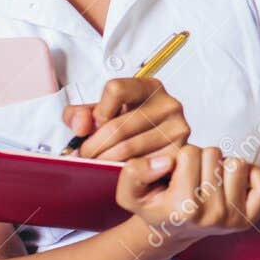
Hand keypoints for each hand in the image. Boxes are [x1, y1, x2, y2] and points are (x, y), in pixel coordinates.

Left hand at [66, 78, 190, 160]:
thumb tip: (80, 125)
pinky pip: (142, 165)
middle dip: (94, 147)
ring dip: (105, 161)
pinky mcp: (179, 152)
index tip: (95, 125)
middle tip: (86, 156)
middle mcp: (168, 104)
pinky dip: (125, 171)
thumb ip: (81, 114)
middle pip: (118, 126)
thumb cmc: (130, 128)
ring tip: (99, 164)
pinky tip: (120, 170)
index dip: (98, 111)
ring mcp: (177, 128)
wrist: (157, 149)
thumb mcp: (102, 114)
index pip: (115, 90)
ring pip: (127, 149)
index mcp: (148, 87)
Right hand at [116, 145, 259, 245]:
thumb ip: (134, 172)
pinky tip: (230, 183)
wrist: (172, 230)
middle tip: (192, 178)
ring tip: (208, 181)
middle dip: (201, 159)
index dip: (181, 156)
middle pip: (214, 155)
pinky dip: (250, 176)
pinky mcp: (249, 219)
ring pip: (237, 164)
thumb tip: (167, 162)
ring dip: (222, 165)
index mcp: (183, 208)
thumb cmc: (155, 206)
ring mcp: (233, 218)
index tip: (175, 174)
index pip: (190, 153)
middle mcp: (211, 216)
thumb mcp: (130, 192)